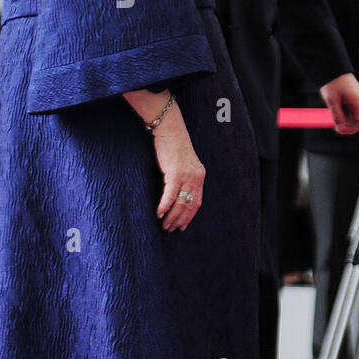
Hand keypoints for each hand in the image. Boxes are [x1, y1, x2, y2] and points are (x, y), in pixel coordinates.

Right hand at [151, 112, 204, 231]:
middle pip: (190, 205)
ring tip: (164, 225)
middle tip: (170, 229)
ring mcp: (187, 175)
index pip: (197, 202)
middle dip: (180, 220)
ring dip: (172, 216)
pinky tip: (159, 214)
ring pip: (181, 202)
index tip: (182, 226)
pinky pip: (170, 194)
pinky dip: (165, 206)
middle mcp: (196, 177)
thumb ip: (183, 178)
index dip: (190, 216)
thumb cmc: (173, 146)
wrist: (170, 129)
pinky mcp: (175, 172)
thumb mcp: (183, 164)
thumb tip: (177, 193)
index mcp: (199, 176)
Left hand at [321, 72, 358, 133]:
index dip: (353, 129)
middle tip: (336, 126)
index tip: (343, 131)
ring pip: (354, 114)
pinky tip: (336, 109)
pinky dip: (344, 111)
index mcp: (357, 101)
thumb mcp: (332, 101)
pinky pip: (351, 107)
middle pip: (357, 118)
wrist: (332, 68)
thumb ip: (337, 116)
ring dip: (345, 118)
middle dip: (347, 124)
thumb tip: (340, 128)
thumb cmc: (332, 82)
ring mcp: (358, 97)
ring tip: (334, 114)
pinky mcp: (354, 95)